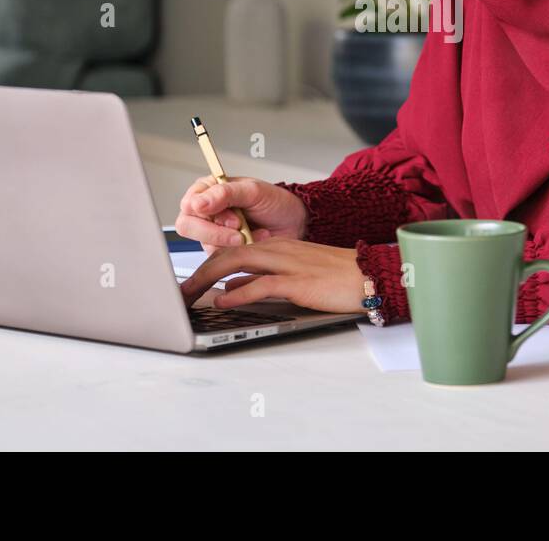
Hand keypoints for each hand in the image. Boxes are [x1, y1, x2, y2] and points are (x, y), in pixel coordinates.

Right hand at [174, 176, 307, 253]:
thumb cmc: (274, 202)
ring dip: (232, 243)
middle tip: (240, 233)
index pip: (189, 205)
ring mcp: (211, 232)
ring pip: (205, 244)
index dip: (207, 215)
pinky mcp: (221, 250)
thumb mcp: (252, 191)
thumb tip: (197, 202)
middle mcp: (206, 211)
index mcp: (208, 190)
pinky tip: (254, 241)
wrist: (293, 222)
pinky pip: (219, 258)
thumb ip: (224, 193)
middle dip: (217, 233)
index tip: (233, 219)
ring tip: (254, 233)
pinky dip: (241, 252)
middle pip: (188, 227)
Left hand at [179, 240, 365, 314]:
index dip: (204, 266)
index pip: (230, 250)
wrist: (370, 275)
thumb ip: (258, 280)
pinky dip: (239, 293)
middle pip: (226, 253)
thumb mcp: (291, 275)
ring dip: (207, 279)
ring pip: (237, 262)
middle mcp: (277, 249)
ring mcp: (287, 263)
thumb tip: (228, 290)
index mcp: (275, 246)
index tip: (185, 283)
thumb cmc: (335, 277)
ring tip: (188, 295)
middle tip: (178, 292)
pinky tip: (223, 301)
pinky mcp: (298, 281)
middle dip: (197, 272)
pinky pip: (261, 284)